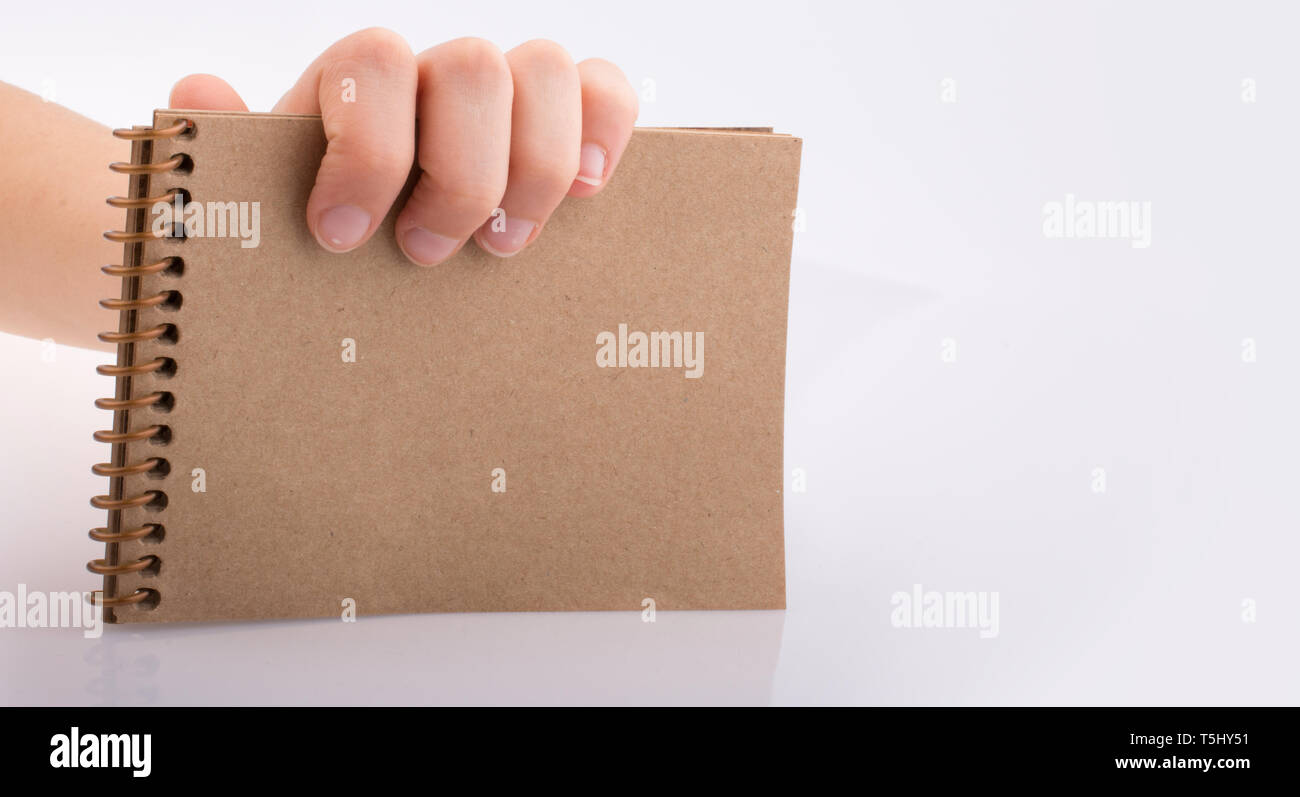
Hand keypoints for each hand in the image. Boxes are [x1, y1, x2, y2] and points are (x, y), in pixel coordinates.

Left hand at [170, 28, 637, 264]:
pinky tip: (583, 196)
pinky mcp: (568, 124)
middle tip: (428, 256)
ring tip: (503, 248)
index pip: (377, 62)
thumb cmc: (328, 235)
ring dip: (535, 169)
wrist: (372, 254)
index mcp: (362, 85)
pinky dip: (603, 135)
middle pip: (475, 67)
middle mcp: (437, 75)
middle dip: (461, 176)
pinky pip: (606, 91)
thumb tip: (200, 91)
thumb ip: (232, 158)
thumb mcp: (268, 210)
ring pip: (548, 70)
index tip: (344, 236)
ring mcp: (506, 95)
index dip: (368, 150)